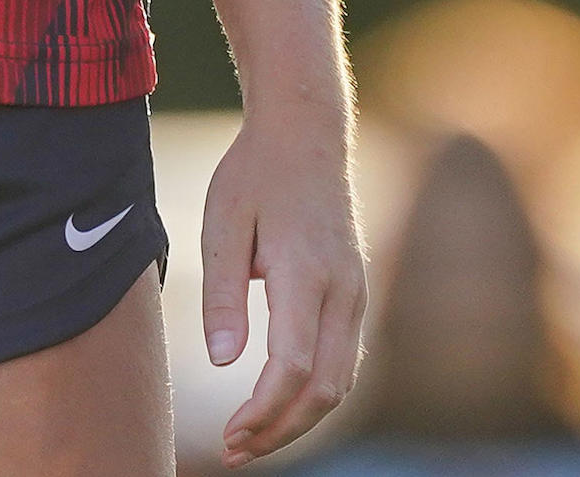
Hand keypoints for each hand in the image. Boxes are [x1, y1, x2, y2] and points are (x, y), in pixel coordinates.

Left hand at [198, 106, 363, 465]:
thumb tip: (222, 362)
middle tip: (233, 450)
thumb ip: (222, 294)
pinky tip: (279, 406)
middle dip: (280, 430)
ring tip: (250, 437)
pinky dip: (316, 395)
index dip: (262, 411)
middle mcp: (342, 289)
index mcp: (305, 272)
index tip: (227, 435)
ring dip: (299, 419)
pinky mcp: (356, 294)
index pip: (293, 366)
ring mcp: (356, 293)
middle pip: (325, 389)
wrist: (306, 133)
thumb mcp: (222, 223)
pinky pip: (344, 361)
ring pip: (342, 382)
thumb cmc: (255, 175)